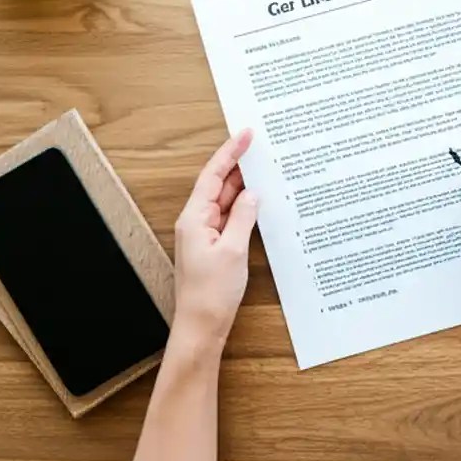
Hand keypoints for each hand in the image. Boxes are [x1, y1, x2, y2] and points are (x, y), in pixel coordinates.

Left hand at [173, 129, 258, 343]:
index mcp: (194, 218)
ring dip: (244, 187)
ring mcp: (205, 235)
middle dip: (240, 165)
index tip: (246, 134)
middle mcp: (196, 222)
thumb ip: (244, 217)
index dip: (230, 152)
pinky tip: (259, 203)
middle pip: (219, 185)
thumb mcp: (233, 250)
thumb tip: (252, 195)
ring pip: (226, 202)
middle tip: (262, 148)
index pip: (213, 175)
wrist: (201, 326)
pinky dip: (245, 208)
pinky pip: (230, 219)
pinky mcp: (214, 247)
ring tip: (266, 169)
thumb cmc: (212, 293)